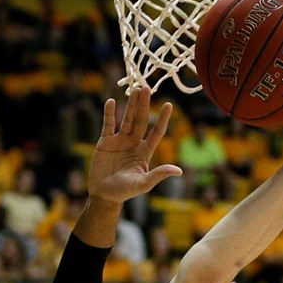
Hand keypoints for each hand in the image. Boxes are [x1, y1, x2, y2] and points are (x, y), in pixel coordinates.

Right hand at [87, 86, 179, 201]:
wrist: (104, 195)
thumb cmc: (125, 192)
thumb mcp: (143, 184)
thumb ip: (159, 175)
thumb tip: (179, 171)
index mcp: (144, 152)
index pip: (156, 132)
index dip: (162, 119)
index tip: (168, 105)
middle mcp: (134, 143)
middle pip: (141, 120)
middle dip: (144, 105)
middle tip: (146, 88)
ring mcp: (120, 141)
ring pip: (126, 119)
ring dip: (131, 105)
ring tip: (135, 89)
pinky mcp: (105, 142)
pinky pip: (108, 125)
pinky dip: (109, 114)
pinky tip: (111, 102)